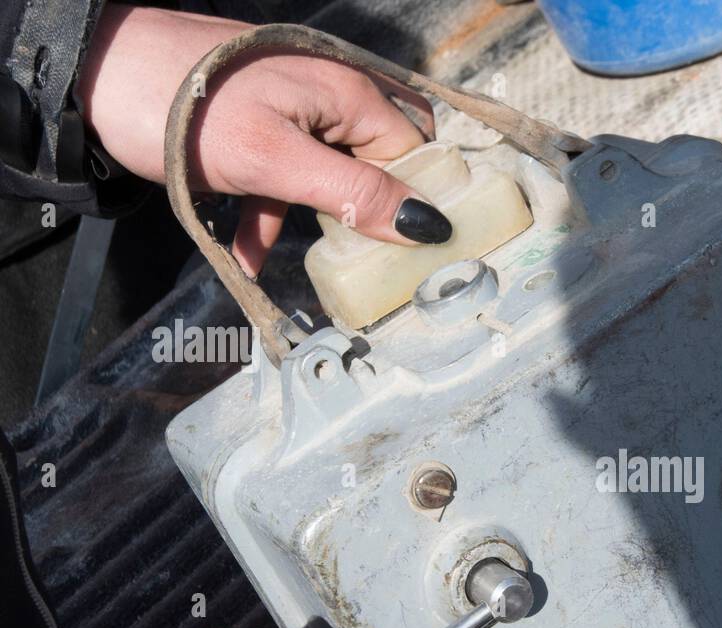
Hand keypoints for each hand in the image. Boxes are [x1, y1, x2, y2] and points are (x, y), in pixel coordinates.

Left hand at [79, 4, 446, 274]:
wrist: (93, 73)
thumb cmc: (185, 114)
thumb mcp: (275, 164)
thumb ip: (354, 195)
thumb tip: (428, 226)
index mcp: (348, 93)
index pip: (413, 155)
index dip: (415, 203)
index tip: (408, 254)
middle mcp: (332, 89)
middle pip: (381, 159)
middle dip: (370, 212)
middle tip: (361, 258)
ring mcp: (295, 101)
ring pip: (333, 170)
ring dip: (315, 220)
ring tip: (290, 261)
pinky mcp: (261, 116)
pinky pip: (287, 169)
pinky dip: (272, 210)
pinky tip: (247, 252)